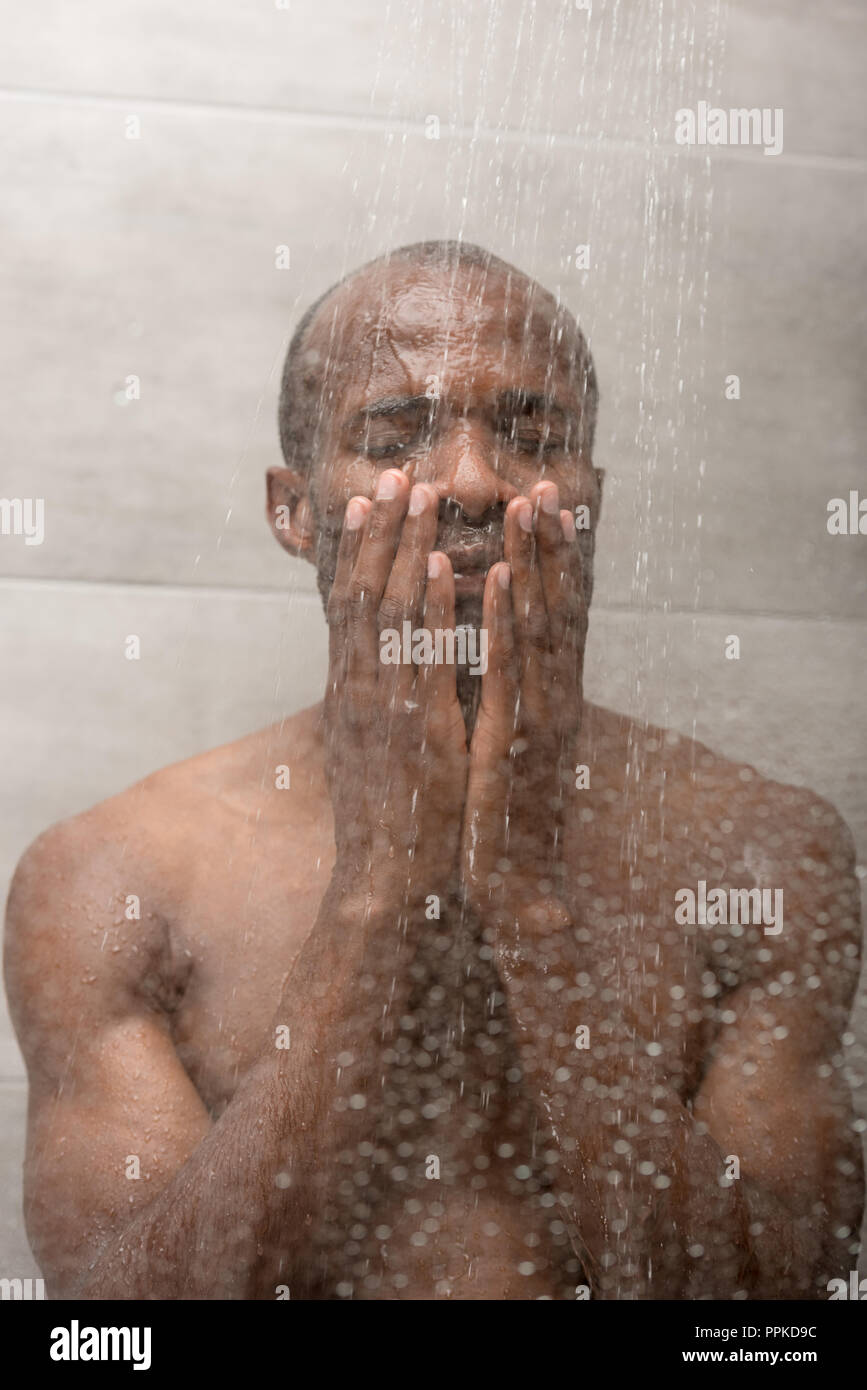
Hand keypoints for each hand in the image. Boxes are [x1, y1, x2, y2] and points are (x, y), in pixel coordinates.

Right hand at [324, 469, 467, 912]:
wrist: (384, 879)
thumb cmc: (384, 818)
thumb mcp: (368, 749)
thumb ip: (372, 703)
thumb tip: (376, 669)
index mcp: (349, 692)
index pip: (344, 605)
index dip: (355, 551)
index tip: (364, 503)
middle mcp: (358, 689)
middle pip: (360, 593)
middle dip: (378, 532)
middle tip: (393, 476)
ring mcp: (384, 706)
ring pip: (387, 610)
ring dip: (402, 548)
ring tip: (417, 494)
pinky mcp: (417, 728)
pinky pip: (421, 656)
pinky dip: (428, 606)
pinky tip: (439, 564)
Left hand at [460, 481, 586, 930]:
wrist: (512, 889)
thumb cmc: (499, 817)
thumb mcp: (503, 748)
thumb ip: (503, 702)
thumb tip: (488, 662)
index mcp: (547, 701)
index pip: (555, 618)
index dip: (553, 563)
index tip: (544, 508)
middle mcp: (550, 701)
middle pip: (556, 610)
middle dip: (550, 546)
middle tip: (544, 484)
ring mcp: (536, 717)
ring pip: (538, 625)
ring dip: (534, 562)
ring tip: (528, 505)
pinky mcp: (512, 740)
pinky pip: (508, 669)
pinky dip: (506, 618)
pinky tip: (501, 577)